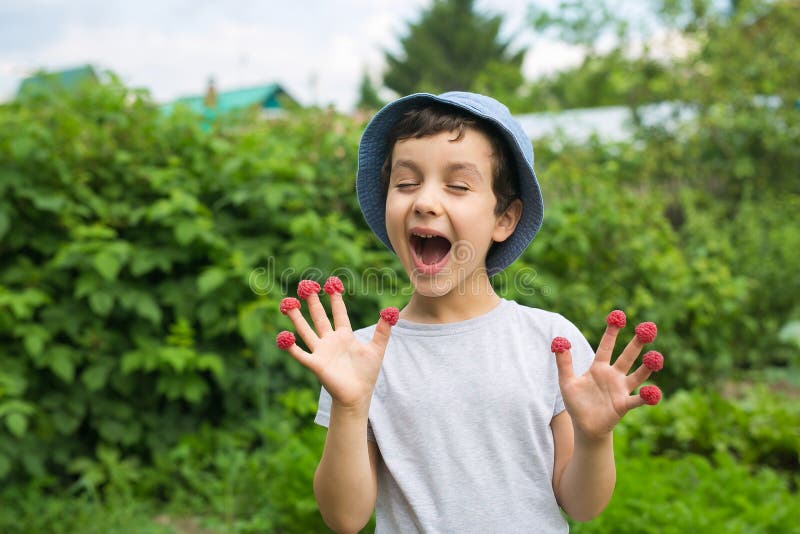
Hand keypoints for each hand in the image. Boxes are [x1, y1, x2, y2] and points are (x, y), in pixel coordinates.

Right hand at [276, 277, 396, 411]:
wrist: (357, 396)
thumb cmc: (366, 374)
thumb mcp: (377, 349)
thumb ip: (383, 331)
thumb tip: (391, 311)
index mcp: (344, 335)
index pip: (339, 313)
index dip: (335, 299)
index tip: (332, 284)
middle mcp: (330, 341)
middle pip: (319, 317)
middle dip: (313, 302)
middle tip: (305, 285)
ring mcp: (321, 351)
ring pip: (306, 331)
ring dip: (297, 318)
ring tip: (287, 303)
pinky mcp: (316, 364)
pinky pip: (300, 353)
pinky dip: (291, 346)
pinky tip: (284, 335)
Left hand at [552, 311, 662, 441]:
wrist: (584, 426)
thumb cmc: (576, 403)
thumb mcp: (566, 381)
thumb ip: (564, 362)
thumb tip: (558, 341)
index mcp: (599, 367)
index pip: (606, 346)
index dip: (612, 332)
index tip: (618, 316)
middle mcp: (613, 375)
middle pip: (627, 356)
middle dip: (637, 342)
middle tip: (648, 328)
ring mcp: (620, 389)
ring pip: (637, 375)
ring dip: (647, 367)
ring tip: (656, 356)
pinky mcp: (623, 404)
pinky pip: (637, 400)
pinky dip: (646, 397)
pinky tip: (652, 392)